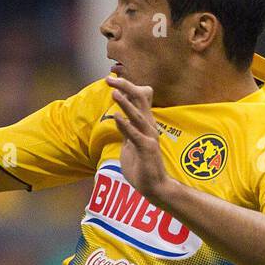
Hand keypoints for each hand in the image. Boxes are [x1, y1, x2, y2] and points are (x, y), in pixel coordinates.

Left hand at [106, 75, 171, 203]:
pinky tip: (117, 117)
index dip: (127, 87)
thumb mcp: (131, 144)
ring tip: (114, 92)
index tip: (112, 77)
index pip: (138, 99)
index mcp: (145, 124)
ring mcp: (149, 137)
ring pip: (138, 116)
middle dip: (125, 88)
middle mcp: (149, 127)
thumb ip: (126, 131)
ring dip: (126, 104)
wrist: (154, 187)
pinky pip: (135, 135)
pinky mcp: (146, 149)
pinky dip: (125, 125)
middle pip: (140, 101)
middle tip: (110, 78)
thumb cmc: (142, 166)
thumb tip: (119, 118)